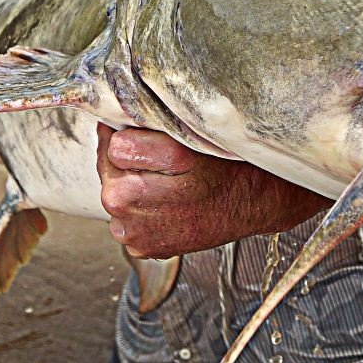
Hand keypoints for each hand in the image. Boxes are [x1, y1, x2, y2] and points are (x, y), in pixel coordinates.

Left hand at [96, 127, 327, 258]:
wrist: (254, 203)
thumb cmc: (226, 165)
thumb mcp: (190, 132)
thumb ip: (146, 123)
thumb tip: (110, 114)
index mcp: (142, 175)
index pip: (113, 143)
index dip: (130, 136)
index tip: (148, 139)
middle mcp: (135, 204)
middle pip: (109, 170)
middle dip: (126, 163)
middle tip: (160, 163)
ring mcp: (136, 232)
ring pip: (115, 195)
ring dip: (131, 187)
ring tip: (165, 185)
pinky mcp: (143, 248)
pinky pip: (127, 220)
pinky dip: (141, 212)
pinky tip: (165, 205)